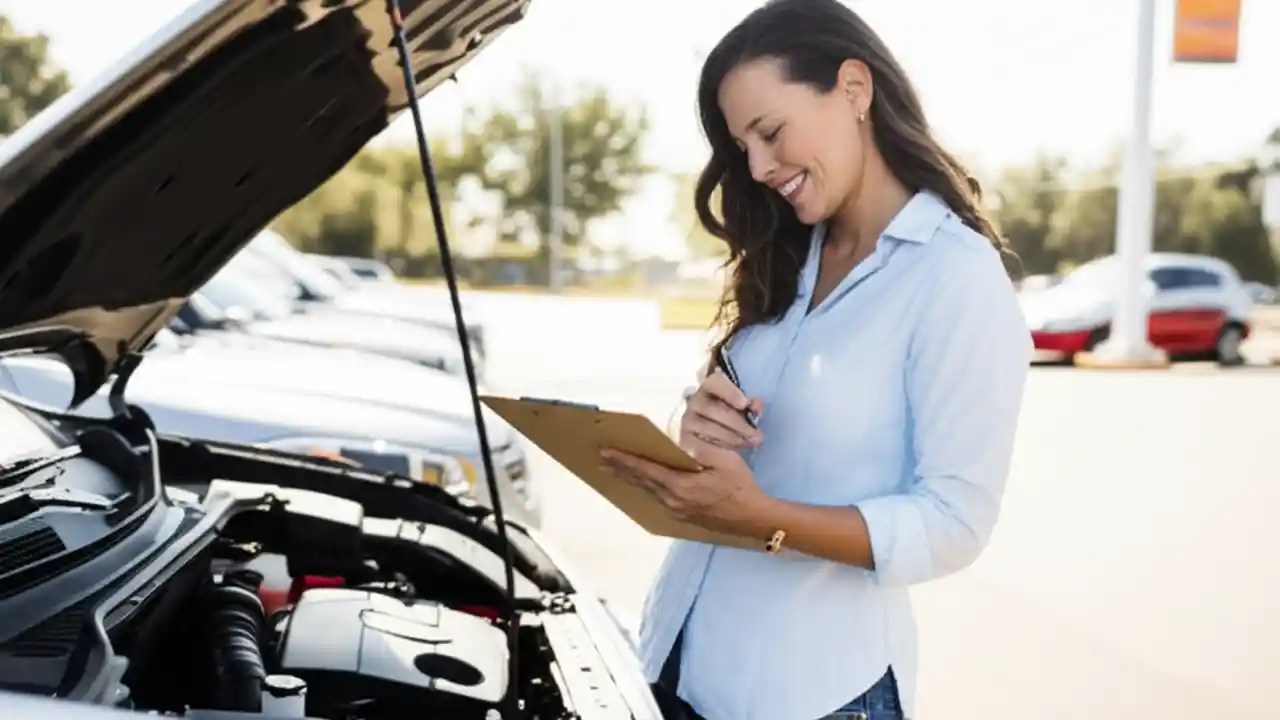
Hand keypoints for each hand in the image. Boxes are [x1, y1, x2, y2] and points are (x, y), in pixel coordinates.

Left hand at [600, 439, 770, 536]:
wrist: (752, 518)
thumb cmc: (740, 486)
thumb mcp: (725, 460)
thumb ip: (700, 451)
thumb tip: (680, 446)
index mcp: (680, 486)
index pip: (645, 469)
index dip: (624, 459)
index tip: (606, 451)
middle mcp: (672, 500)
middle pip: (640, 482)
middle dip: (620, 469)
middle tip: (601, 459)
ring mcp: (676, 511)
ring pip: (647, 491)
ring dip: (629, 479)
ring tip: (613, 470)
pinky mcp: (682, 516)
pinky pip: (656, 499)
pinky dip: (644, 488)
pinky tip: (640, 484)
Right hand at [679, 370, 764, 451]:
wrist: (710, 444)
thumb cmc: (730, 422)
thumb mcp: (743, 413)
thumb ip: (751, 407)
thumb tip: (757, 405)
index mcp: (709, 389)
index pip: (715, 383)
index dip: (730, 392)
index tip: (745, 405)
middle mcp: (694, 401)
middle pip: (715, 409)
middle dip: (739, 424)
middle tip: (758, 437)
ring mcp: (687, 421)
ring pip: (709, 428)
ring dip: (732, 438)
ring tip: (749, 445)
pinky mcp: (684, 441)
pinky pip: (701, 446)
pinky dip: (719, 450)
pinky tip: (733, 454)